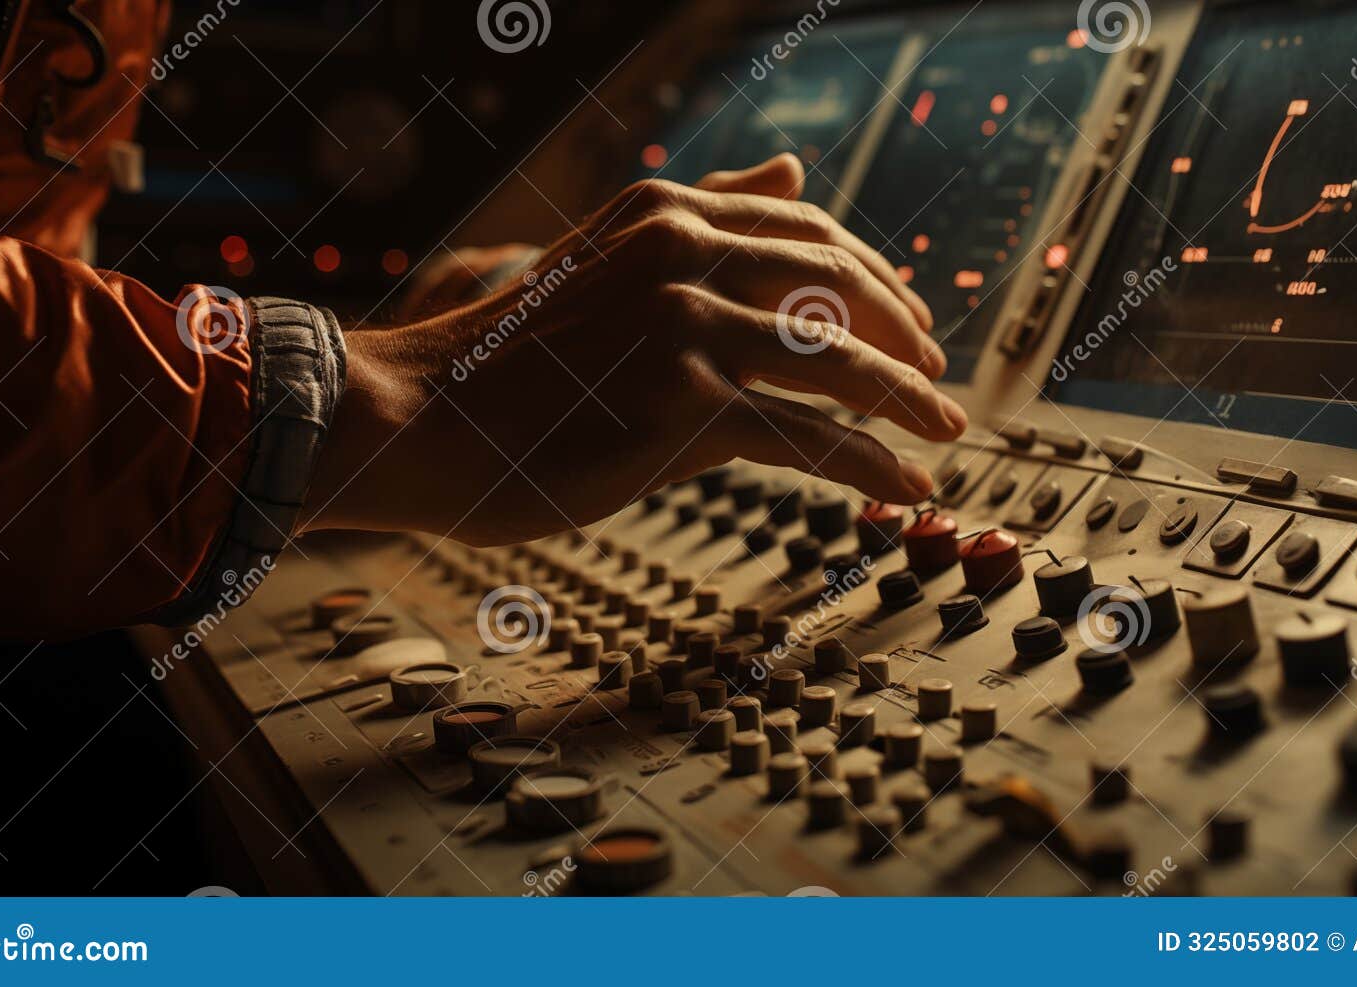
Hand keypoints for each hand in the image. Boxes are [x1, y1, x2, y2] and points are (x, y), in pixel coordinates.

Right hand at [300, 154, 965, 544]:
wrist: (415, 419)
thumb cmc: (503, 361)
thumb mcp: (599, 261)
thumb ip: (699, 216)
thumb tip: (793, 168)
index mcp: (664, 211)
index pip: (807, 231)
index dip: (874, 277)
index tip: (908, 319)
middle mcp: (682, 251)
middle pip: (838, 287)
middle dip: (904, 336)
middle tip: (938, 377)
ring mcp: (685, 323)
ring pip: (837, 361)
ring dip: (906, 400)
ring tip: (942, 431)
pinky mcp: (684, 403)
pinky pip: (808, 437)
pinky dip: (869, 464)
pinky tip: (903, 488)